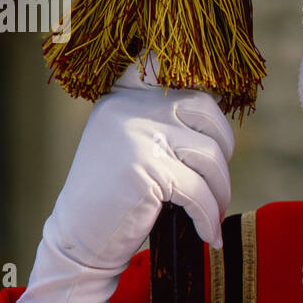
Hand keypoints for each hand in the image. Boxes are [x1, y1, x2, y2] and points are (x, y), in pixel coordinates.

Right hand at [15, 55, 234, 302]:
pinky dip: (209, 216)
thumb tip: (220, 105)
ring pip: (209, 153)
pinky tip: (209, 234)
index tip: (213, 108)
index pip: (168, 63)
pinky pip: (199, 191)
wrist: (78, 239)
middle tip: (216, 179)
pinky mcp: (146, 169)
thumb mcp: (130, 142)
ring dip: (220, 189)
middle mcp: (129, 107)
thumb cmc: (114, 195)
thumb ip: (162, 119)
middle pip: (206, 109)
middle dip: (223, 147)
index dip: (200, 78)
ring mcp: (137, 135)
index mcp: (124, 95)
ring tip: (213, 212)